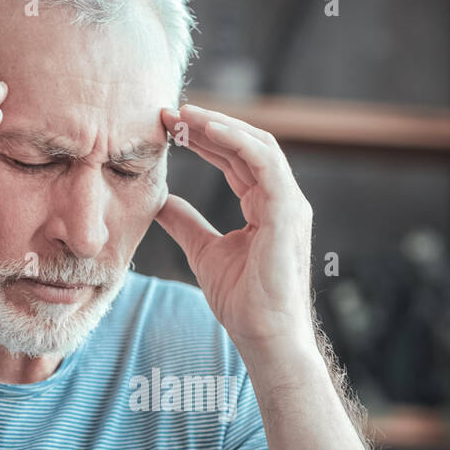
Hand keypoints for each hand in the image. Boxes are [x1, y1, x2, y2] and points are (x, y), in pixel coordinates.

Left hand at [155, 104, 315, 356]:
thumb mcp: (203, 252)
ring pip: (256, 145)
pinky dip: (236, 140)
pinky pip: (264, 161)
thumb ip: (186, 223)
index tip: (168, 128)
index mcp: (265, 208)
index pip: (235, 161)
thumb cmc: (243, 302)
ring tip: (183, 114)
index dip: (203, 141)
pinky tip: (207, 129)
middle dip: (207, 126)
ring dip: (219, 125)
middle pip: (245, 146)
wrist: (264, 336)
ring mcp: (288, 204)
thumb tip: (160, 202)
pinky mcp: (287, 211)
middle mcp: (281, 200)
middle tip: (169, 112)